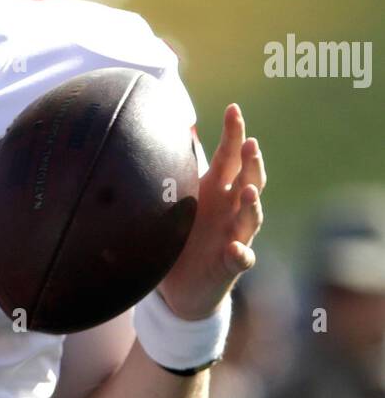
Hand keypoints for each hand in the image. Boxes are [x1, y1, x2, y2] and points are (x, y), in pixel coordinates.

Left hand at [158, 103, 265, 320]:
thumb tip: (146, 138)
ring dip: (252, 204)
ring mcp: (235, 236)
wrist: (182, 288)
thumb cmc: (180, 237)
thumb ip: (168, 173)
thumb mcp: (172, 203)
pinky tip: (235, 248)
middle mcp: (231, 210)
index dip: (234, 133)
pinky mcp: (231, 264)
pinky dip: (241, 253)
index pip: (230, 157)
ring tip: (248, 191)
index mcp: (217, 190)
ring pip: (251, 217)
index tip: (234, 109)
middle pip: (249, 181)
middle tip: (250, 145)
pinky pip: (241, 258)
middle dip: (251, 163)